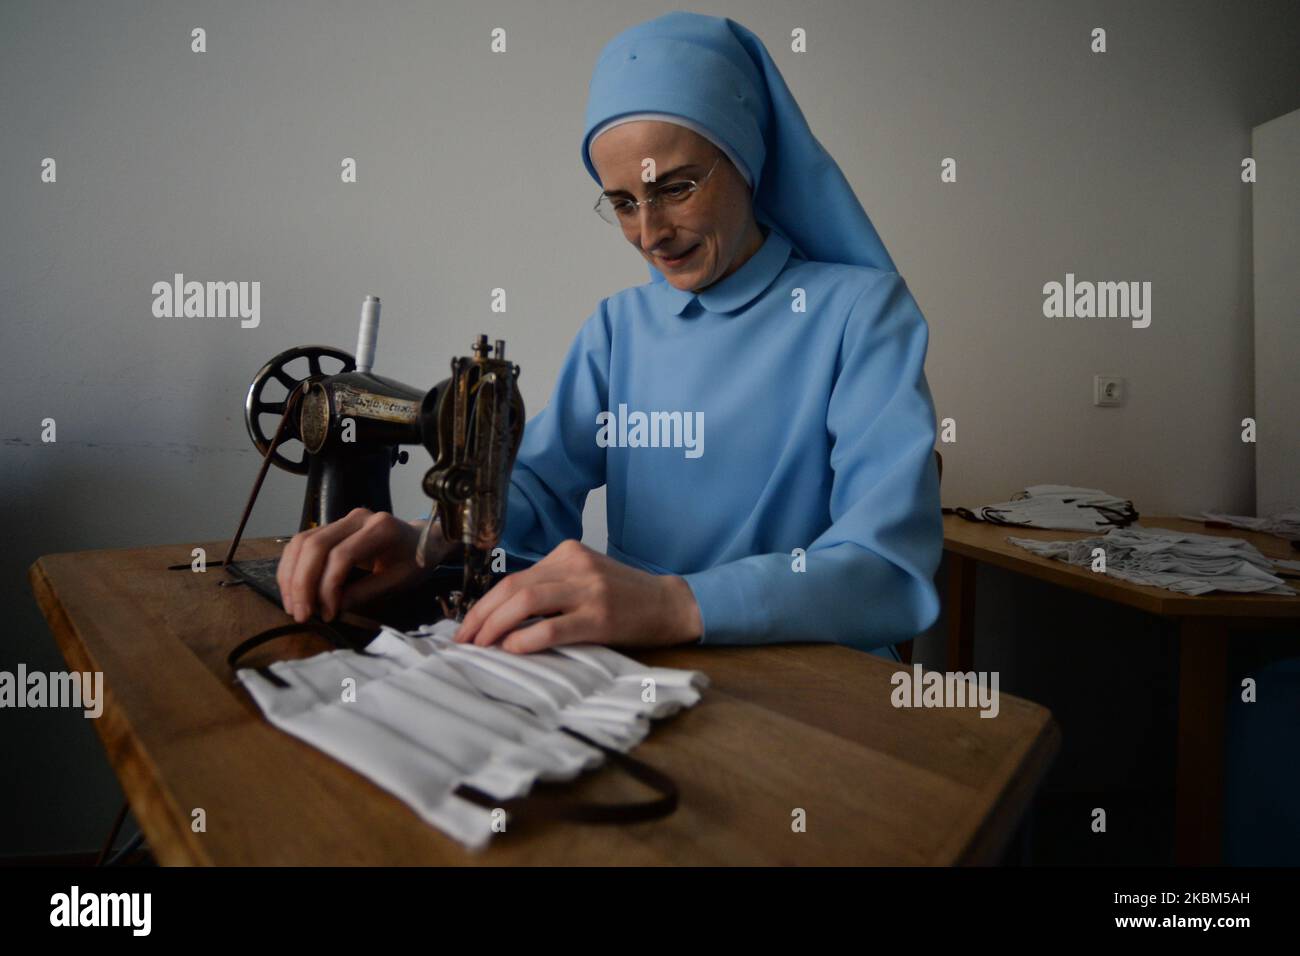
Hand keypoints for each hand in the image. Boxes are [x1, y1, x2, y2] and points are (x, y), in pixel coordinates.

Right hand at [276, 508, 454, 622]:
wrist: (422, 541)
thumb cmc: (414, 561)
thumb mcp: (398, 582)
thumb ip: (365, 593)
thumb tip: (331, 608)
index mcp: (380, 529)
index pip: (342, 555)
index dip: (328, 587)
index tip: (327, 614)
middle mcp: (357, 518)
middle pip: (315, 546)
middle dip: (302, 583)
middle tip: (301, 614)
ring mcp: (343, 519)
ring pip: (302, 542)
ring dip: (291, 577)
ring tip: (293, 606)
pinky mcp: (332, 527)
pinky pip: (302, 543)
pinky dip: (293, 568)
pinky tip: (293, 590)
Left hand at [454, 539, 702, 652]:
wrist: (669, 604)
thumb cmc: (624, 597)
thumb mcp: (585, 579)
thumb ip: (551, 587)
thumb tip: (503, 615)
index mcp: (567, 553)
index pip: (514, 578)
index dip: (484, 604)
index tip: (467, 627)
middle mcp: (575, 565)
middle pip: (513, 587)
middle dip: (481, 615)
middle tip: (464, 640)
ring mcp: (588, 589)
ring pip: (527, 601)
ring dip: (496, 625)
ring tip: (481, 646)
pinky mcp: (600, 616)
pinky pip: (553, 625)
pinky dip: (527, 637)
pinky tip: (512, 649)